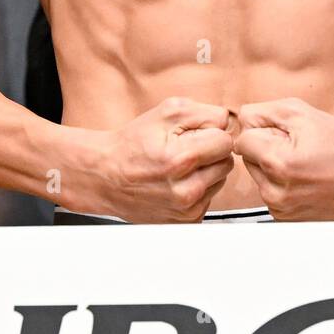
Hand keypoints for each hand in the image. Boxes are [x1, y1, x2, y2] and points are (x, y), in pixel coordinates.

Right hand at [73, 97, 235, 222]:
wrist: (106, 176)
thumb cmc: (133, 144)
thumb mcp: (166, 112)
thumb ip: (204, 112)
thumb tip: (227, 121)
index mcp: (181, 160)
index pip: (226, 142)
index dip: (211, 133)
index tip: (194, 134)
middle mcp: (186, 190)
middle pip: (226, 162)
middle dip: (210, 152)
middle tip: (185, 148)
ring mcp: (187, 209)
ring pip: (220, 180)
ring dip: (205, 171)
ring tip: (179, 166)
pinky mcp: (187, 220)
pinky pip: (209, 197)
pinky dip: (198, 187)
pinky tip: (177, 181)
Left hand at [233, 97, 333, 220]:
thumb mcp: (300, 112)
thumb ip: (262, 112)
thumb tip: (241, 119)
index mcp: (278, 164)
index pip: (243, 140)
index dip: (263, 130)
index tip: (283, 133)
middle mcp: (276, 192)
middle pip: (249, 159)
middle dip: (267, 148)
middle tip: (297, 147)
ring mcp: (281, 208)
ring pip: (258, 176)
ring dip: (273, 166)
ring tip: (303, 162)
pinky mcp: (286, 217)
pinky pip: (270, 191)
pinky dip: (281, 182)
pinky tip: (304, 177)